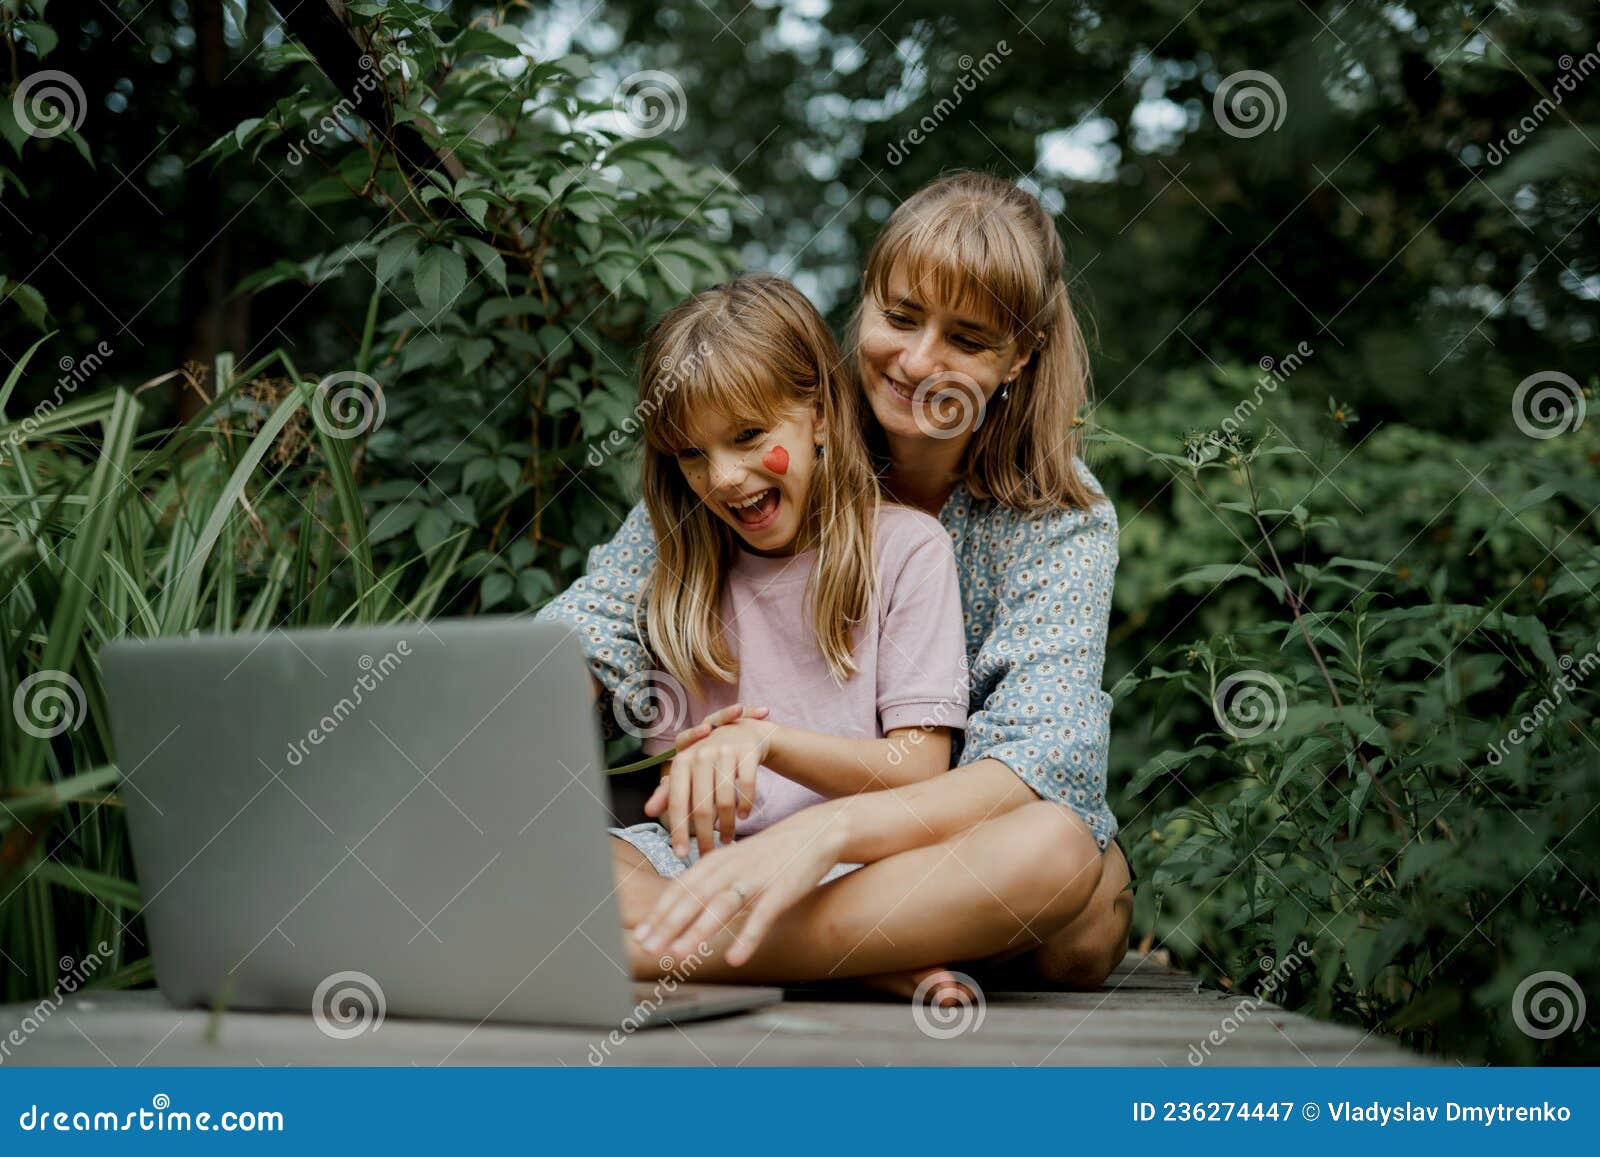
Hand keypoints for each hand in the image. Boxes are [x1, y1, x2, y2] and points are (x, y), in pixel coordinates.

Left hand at [636, 806, 849, 965]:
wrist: (815, 833)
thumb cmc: (770, 853)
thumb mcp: (734, 860)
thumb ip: (709, 881)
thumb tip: (680, 907)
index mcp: (716, 861)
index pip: (680, 888)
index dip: (660, 912)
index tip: (641, 935)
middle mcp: (731, 868)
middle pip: (694, 897)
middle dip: (668, 924)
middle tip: (649, 948)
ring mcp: (755, 879)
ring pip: (721, 906)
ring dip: (698, 931)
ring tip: (680, 954)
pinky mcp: (781, 890)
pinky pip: (762, 917)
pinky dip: (748, 937)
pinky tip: (736, 958)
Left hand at [644, 706, 776, 857]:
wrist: (741, 730)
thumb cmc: (708, 758)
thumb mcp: (686, 772)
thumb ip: (668, 792)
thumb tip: (647, 812)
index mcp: (681, 761)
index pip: (677, 802)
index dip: (678, 830)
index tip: (680, 855)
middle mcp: (701, 755)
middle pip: (702, 807)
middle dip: (704, 836)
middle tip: (707, 855)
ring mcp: (725, 752)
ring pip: (726, 800)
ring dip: (728, 826)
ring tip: (728, 839)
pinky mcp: (747, 752)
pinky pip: (747, 786)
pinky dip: (746, 805)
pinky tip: (744, 816)